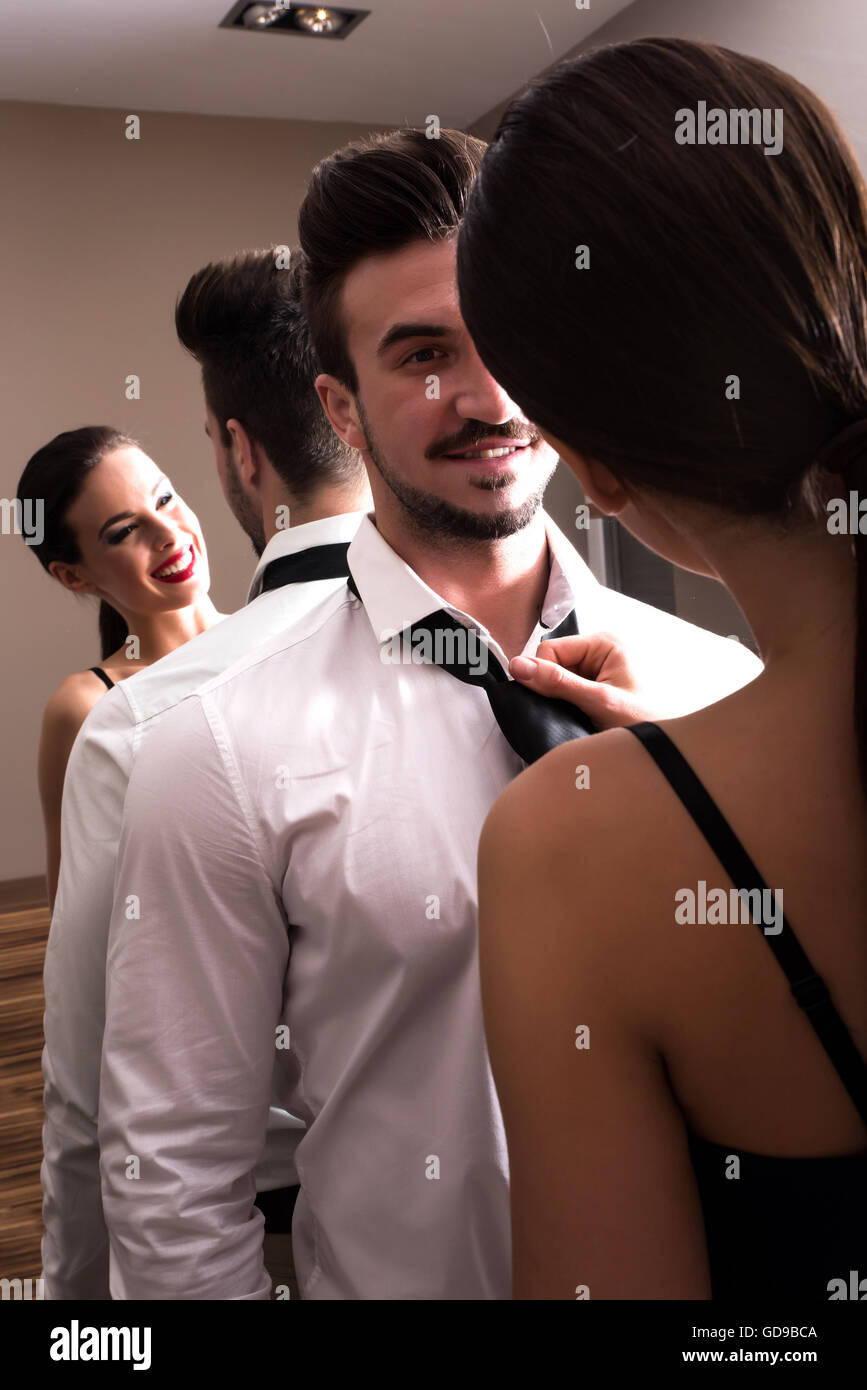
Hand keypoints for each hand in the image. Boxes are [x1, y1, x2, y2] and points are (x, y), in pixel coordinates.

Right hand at [509, 632, 659, 729]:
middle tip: (577, 709)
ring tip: (584, 714)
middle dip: (556, 688)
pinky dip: (570, 705)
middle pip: (553, 663)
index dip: (543, 674)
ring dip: (563, 698)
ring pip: (558, 679)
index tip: (552, 699)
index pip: (551, 650)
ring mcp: (598, 669)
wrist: (665, 750)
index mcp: (605, 643)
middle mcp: (601, 651)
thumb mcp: (598, 701)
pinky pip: (568, 690)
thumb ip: (558, 683)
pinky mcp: (597, 686)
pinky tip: (585, 715)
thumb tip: (519, 666)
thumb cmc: (644, 721)